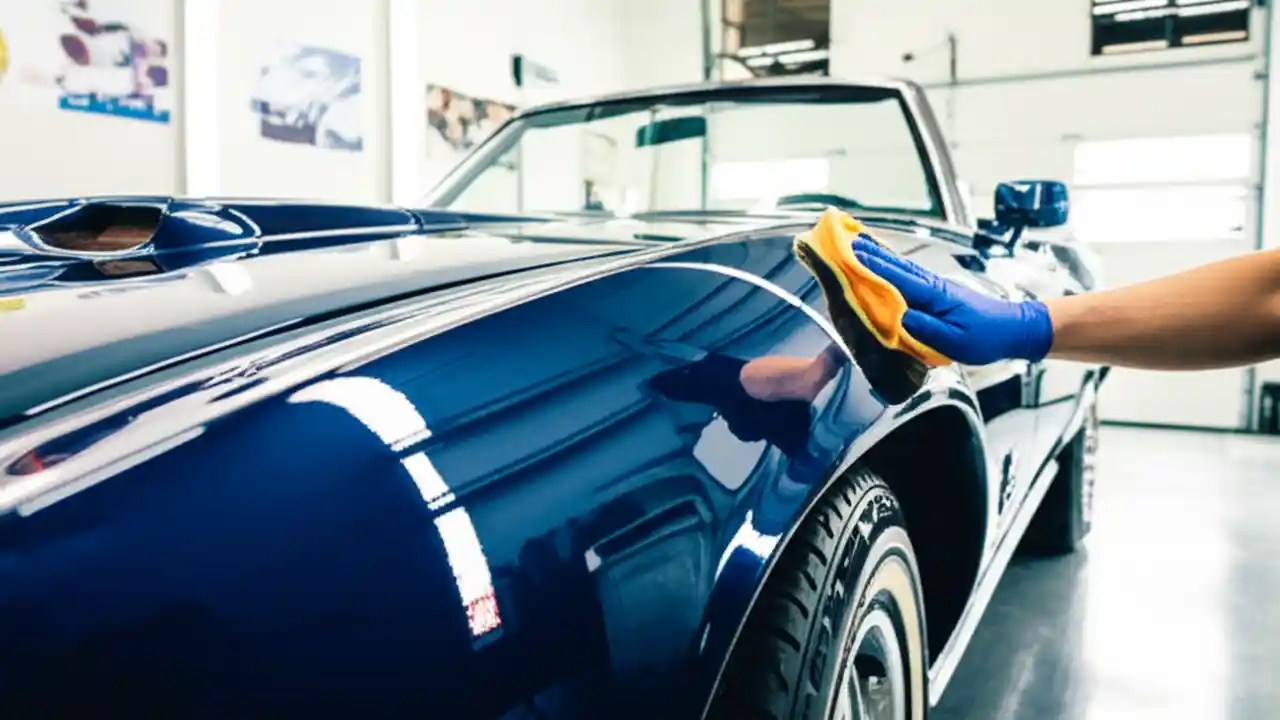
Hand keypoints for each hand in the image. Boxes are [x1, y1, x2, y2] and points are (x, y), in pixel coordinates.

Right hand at [852, 236, 1053, 364]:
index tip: (848, 255)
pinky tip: (882, 263)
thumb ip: (927, 330)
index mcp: (934, 296)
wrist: (1012, 328)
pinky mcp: (936, 292)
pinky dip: (891, 266)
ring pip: (900, 267)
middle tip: (843, 242)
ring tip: (855, 245)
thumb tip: (899, 319)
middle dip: (868, 254)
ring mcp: (934, 286)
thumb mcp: (956, 341)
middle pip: (895, 266)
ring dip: (877, 256)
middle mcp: (931, 285)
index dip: (871, 267)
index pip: (897, 279)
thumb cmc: (985, 337)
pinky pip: (907, 275)